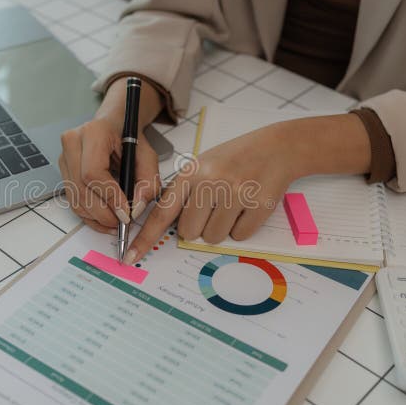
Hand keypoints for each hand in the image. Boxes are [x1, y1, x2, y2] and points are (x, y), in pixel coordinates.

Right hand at [59, 118, 160, 232]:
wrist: (114, 124)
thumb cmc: (129, 137)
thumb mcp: (147, 156)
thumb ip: (148, 181)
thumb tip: (136, 208)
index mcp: (94, 132)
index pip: (93, 172)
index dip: (109, 197)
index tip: (125, 212)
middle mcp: (73, 142)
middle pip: (81, 188)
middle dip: (103, 212)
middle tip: (122, 222)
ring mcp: (64, 156)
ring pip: (75, 198)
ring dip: (96, 217)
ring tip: (115, 222)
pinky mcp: (63, 170)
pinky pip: (72, 200)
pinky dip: (89, 215)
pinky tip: (104, 219)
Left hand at [124, 114, 371, 264]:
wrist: (275, 148)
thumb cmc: (233, 160)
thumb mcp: (202, 167)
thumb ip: (183, 194)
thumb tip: (167, 228)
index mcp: (190, 174)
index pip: (161, 212)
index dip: (144, 238)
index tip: (130, 256)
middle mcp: (210, 182)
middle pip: (188, 231)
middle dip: (198, 226)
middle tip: (213, 207)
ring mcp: (235, 193)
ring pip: (213, 237)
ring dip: (221, 228)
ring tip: (232, 204)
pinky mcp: (258, 204)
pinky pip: (240, 236)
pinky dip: (242, 227)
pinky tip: (247, 206)